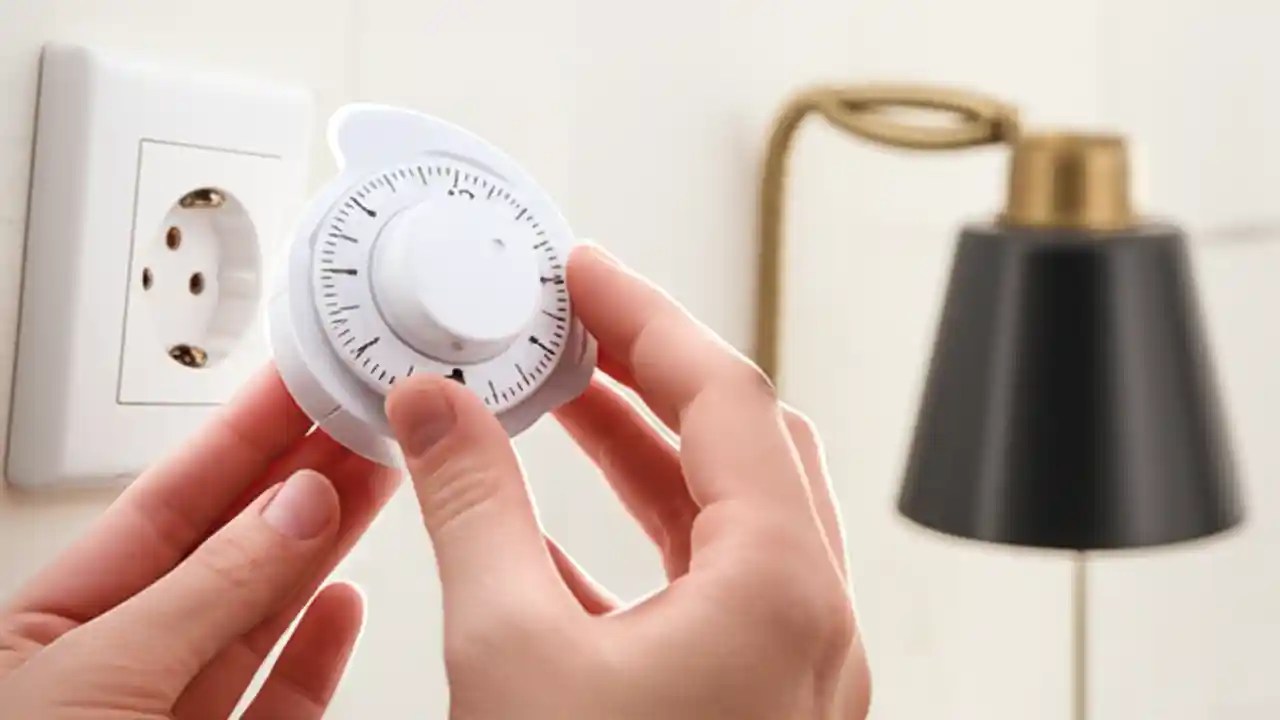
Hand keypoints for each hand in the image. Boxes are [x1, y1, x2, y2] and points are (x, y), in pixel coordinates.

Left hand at [0, 368, 399, 718]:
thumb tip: (295, 507)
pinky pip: (282, 698)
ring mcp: (169, 719)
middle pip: (224, 553)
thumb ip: (208, 590)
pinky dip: (319, 650)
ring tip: (374, 483)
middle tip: (360, 418)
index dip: (237, 437)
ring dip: (323, 548)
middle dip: (298, 479)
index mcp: (44, 631)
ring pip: (260, 618)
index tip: (298, 382)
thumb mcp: (100, 679)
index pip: (160, 507)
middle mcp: (111, 671)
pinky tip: (344, 603)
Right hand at [386, 245, 870, 718]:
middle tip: (577, 330)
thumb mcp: (507, 652)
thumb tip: (435, 409)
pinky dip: (644, 544)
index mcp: (780, 592)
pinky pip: (712, 595)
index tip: (583, 274)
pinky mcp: (757, 709)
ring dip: (647, 456)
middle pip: (744, 446)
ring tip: (566, 406)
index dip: (644, 317)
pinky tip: (557, 538)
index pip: (726, 397)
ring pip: (731, 522)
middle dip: (651, 375)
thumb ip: (472, 509)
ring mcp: (794, 673)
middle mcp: (810, 625)